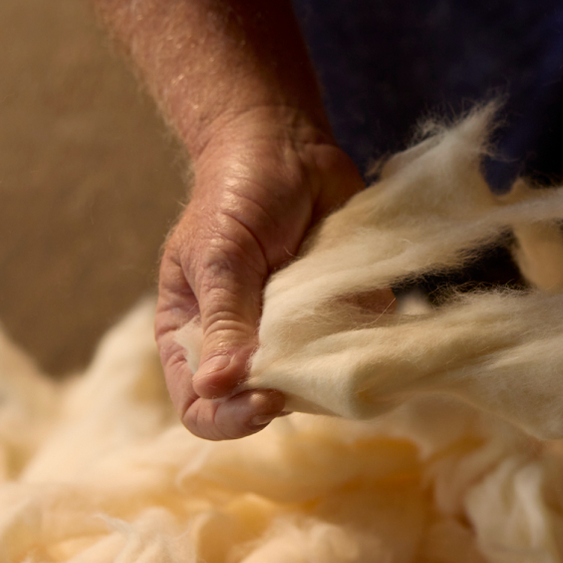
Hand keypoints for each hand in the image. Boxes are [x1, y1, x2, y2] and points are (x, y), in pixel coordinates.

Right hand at [154, 108, 372, 439]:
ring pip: (316, 379)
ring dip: (332, 364)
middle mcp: (243, 342)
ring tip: (337, 321)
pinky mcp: (338, 310)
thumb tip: (217, 387)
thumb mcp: (221, 255)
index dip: (232, 417)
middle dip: (291, 390)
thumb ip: (223, 320)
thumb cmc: (237, 195)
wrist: (286, 145)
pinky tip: (368, 304)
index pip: (202, 406)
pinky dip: (367, 335)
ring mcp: (294, 330)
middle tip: (312, 359)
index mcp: (194, 335)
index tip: (268, 398)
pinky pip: (356, 344)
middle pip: (265, 401)